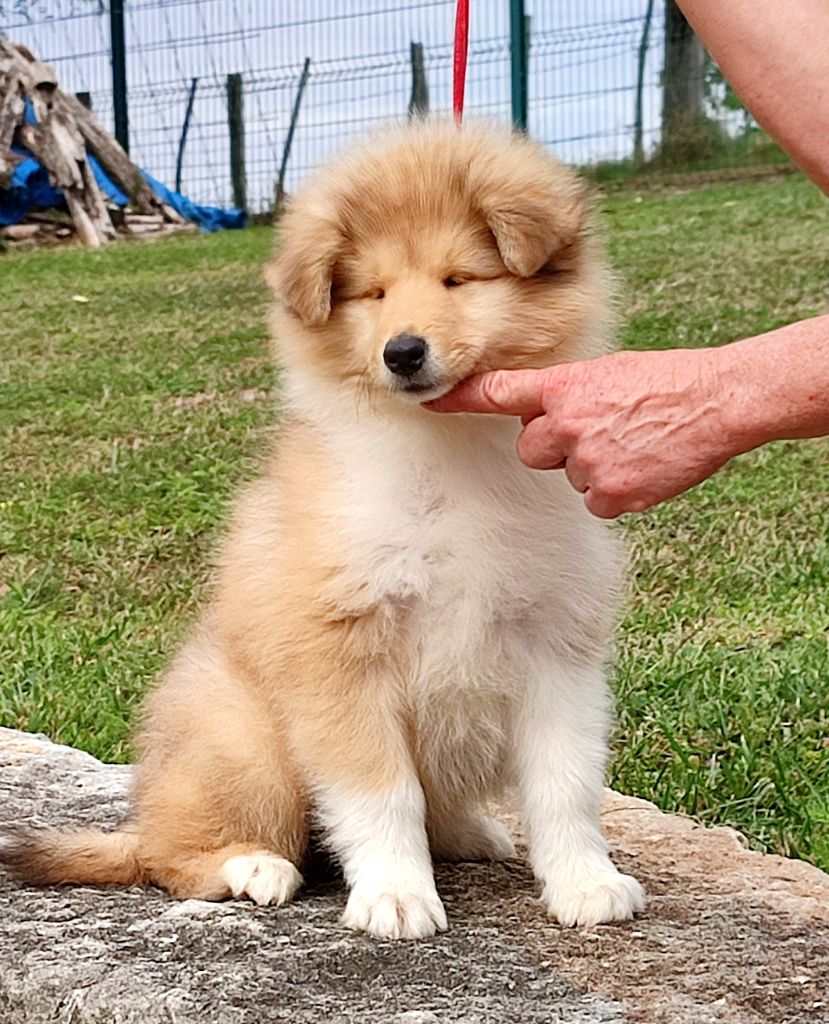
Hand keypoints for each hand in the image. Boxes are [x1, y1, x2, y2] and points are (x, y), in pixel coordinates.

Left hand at [426, 349, 738, 517]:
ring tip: (632, 444)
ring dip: (592, 467)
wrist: (717, 402)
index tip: (424, 397)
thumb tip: (544, 419)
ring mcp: (589, 461)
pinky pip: (595, 500)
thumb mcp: (608, 372)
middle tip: (600, 431)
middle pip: (532, 450)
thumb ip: (568, 394)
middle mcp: (567, 423)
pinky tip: (642, 467)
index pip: (497, 392)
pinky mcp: (612, 494)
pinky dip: (614, 491)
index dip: (457, 397)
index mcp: (564, 386)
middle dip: (555, 446)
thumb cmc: (665, 382)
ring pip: (569, 476)